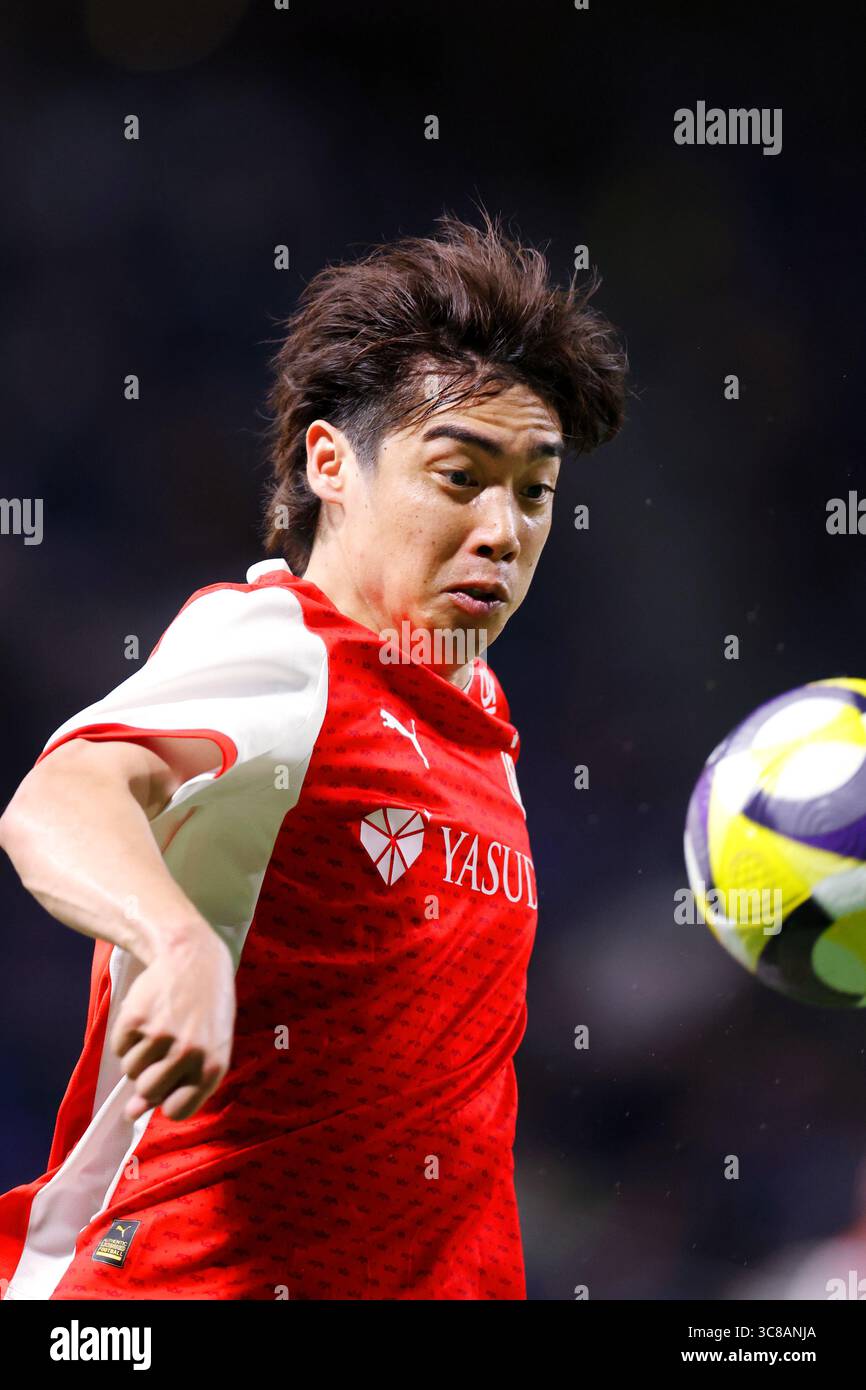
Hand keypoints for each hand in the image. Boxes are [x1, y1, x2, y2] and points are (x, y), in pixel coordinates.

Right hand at [110, 926, 236, 1122]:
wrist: (193, 956)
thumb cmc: (205, 1008)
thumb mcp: (206, 1048)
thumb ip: (177, 1084)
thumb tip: (132, 1113)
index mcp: (212, 1066)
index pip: (177, 1111)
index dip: (168, 1099)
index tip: (171, 1082)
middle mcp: (188, 1054)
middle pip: (148, 1092)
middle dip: (149, 1076)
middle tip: (165, 1046)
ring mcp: (160, 1036)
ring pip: (129, 1070)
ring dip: (137, 1054)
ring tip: (159, 1026)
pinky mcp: (135, 1019)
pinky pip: (118, 1047)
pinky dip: (126, 1036)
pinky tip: (148, 1014)